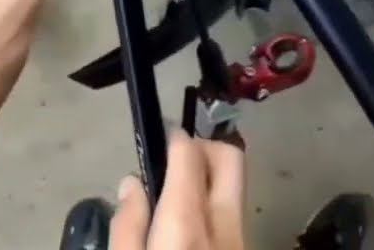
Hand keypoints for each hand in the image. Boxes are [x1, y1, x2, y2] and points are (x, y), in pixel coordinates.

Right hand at [111, 130, 246, 249]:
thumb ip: (127, 224)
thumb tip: (132, 184)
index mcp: (186, 220)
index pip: (190, 153)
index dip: (173, 135)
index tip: (156, 136)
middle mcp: (224, 222)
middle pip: (230, 157)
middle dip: (203, 146)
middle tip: (172, 160)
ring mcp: (241, 238)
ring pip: (233, 187)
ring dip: (208, 178)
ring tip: (174, 196)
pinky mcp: (246, 248)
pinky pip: (232, 213)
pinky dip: (212, 204)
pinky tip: (188, 225)